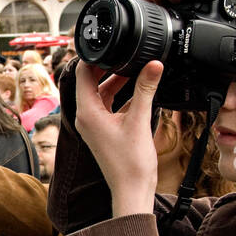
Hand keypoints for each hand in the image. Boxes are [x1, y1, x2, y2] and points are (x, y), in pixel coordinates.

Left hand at [74, 59, 163, 217]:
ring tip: (134, 67)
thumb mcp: (139, 120)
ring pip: (101, 94)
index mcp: (87, 112)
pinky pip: (109, 106)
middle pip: (91, 81)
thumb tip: (153, 64)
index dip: (94, 57)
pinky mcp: (104, 131)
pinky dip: (120, 96)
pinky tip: (137, 90)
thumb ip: (145, 89)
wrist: (131, 190)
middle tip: (125, 53)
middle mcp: (86, 117)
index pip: (82, 73)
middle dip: (108, 66)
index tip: (108, 45)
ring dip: (115, 81)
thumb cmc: (130, 164)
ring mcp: (94, 125)